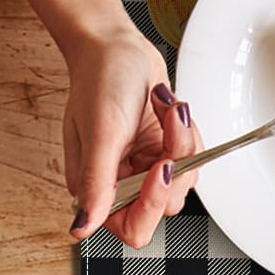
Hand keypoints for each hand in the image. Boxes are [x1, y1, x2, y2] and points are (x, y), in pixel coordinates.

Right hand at [64, 26, 201, 248]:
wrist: (117, 46)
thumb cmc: (101, 79)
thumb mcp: (101, 133)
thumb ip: (96, 184)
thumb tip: (81, 226)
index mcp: (96, 189)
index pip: (132, 228)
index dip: (152, 205)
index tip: (160, 167)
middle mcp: (120, 184)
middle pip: (165, 204)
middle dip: (174, 161)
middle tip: (168, 126)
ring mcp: (144, 169)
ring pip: (184, 181)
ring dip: (182, 141)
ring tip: (164, 108)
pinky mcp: (163, 153)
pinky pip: (192, 159)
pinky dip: (187, 132)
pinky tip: (167, 109)